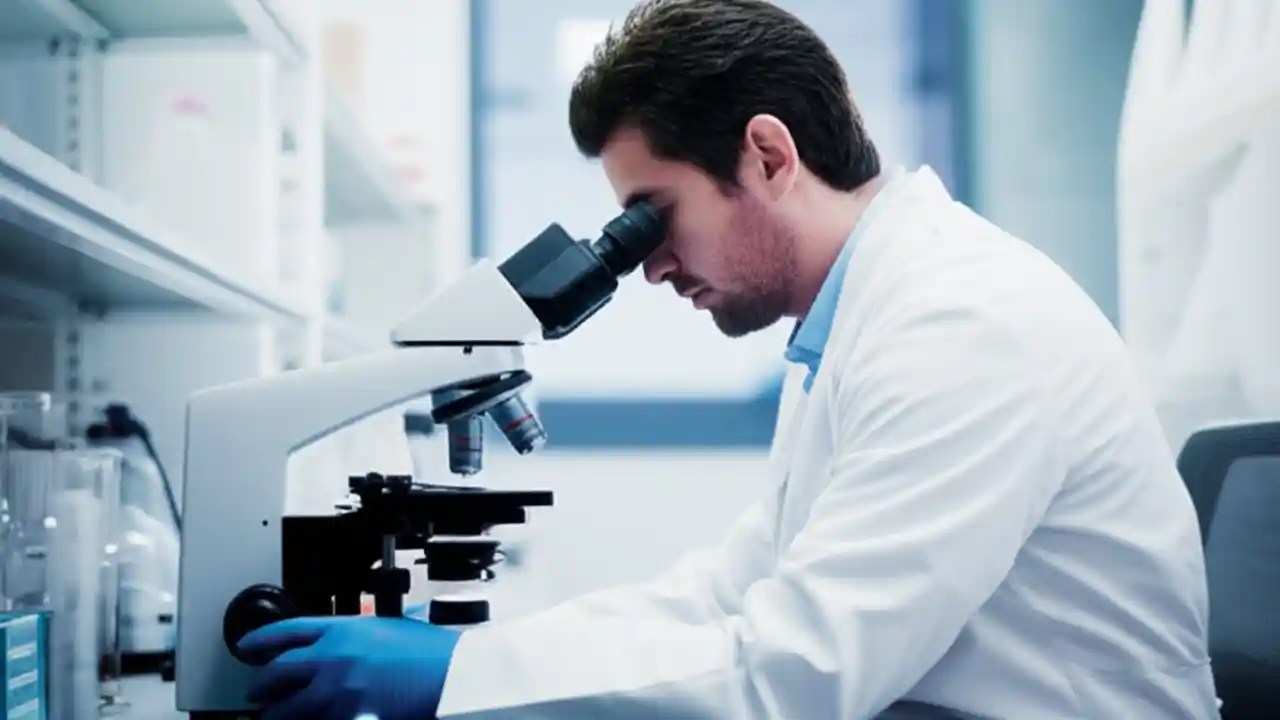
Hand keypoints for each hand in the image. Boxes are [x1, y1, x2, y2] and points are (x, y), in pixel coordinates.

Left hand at [237, 615, 461, 719]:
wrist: (454, 676)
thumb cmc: (433, 654)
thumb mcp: (389, 629)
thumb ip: (356, 638)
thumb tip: (336, 648)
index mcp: (343, 629)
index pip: (286, 631)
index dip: (259, 640)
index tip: (247, 646)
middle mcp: (332, 659)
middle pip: (276, 672)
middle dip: (261, 684)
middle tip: (257, 690)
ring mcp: (335, 694)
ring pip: (285, 709)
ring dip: (276, 713)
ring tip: (274, 715)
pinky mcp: (346, 718)